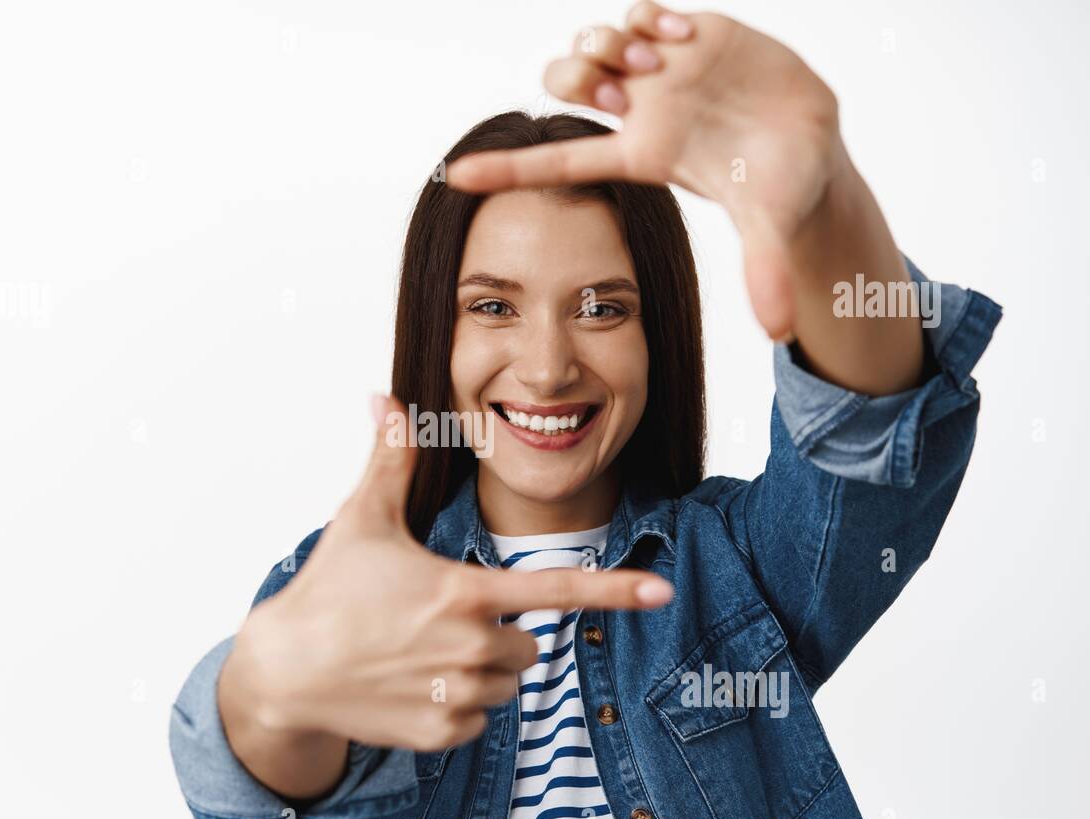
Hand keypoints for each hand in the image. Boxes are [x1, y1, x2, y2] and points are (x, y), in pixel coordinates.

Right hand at [230, 395, 674, 752]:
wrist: (284, 671)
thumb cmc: (328, 589)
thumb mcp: (362, 520)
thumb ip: (391, 459)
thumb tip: (386, 395)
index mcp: (462, 592)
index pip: (555, 587)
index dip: (614, 589)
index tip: (663, 592)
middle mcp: (468, 647)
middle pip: (530, 646)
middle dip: (500, 634)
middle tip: (441, 623)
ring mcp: (455, 695)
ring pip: (507, 685)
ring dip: (479, 672)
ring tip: (419, 655)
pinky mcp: (440, 734)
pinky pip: (479, 720)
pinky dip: (456, 706)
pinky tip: (410, 687)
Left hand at [445, 2, 847, 339]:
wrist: (817, 139)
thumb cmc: (783, 187)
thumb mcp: (771, 224)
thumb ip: (767, 271)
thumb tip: (779, 332)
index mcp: (643, 156)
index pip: (560, 162)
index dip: (507, 169)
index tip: (456, 176)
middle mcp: (641, 110)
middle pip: (567, 84)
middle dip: (578, 78)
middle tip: (619, 92)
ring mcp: (662, 69)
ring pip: (596, 41)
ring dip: (611, 44)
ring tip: (655, 62)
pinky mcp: (690, 34)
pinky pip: (641, 14)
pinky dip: (647, 18)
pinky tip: (679, 37)